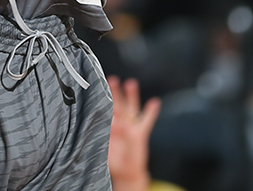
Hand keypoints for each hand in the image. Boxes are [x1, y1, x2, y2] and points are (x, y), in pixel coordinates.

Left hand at [107, 76, 160, 190]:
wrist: (127, 172)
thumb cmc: (115, 161)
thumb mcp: (105, 149)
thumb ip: (106, 137)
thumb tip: (109, 123)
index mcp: (109, 127)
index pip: (105, 111)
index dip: (102, 101)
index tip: (98, 89)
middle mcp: (120, 124)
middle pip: (117, 105)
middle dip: (115, 93)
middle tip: (111, 79)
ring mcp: (131, 127)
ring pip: (131, 108)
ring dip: (131, 96)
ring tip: (131, 83)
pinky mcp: (140, 134)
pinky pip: (147, 121)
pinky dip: (151, 112)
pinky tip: (154, 102)